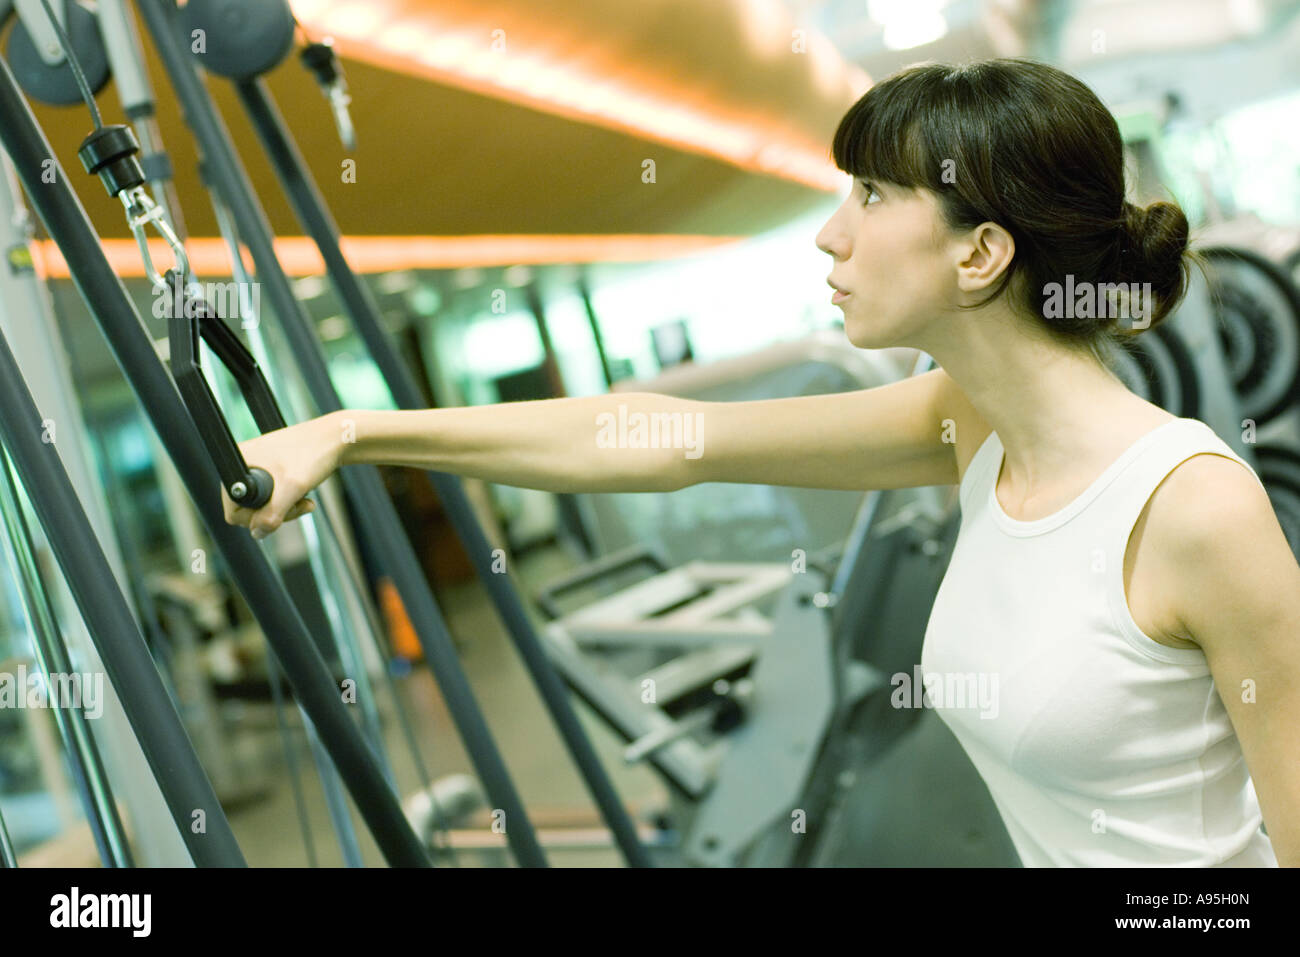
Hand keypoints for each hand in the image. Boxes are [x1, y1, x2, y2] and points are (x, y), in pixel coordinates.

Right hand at [221, 412, 345, 537]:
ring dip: (286, 508)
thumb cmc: (314, 455)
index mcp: (238, 462)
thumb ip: (271, 515)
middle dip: (276, 513)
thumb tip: (257, 534)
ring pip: (265, 505)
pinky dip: (290, 499)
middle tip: (299, 505)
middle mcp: (243, 463)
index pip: (233, 510)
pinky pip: (275, 497)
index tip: (280, 511)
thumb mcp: (291, 488)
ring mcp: (258, 467)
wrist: (337, 440)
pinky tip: (304, 494)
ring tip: (305, 499)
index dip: (256, 519)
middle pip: (250, 510)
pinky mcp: (272, 470)